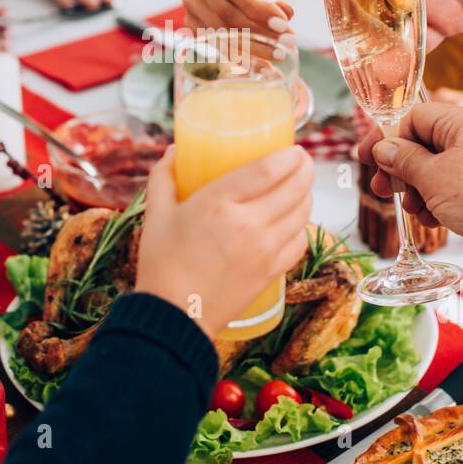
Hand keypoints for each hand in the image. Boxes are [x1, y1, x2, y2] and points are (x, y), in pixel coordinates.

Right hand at [135, 145, 313, 338]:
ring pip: (302, 212)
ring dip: (307, 194)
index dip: (289, 155)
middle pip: (294, 187)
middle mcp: (248, 223)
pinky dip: (302, 226)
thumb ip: (163, 176)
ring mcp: (264, 249)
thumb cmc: (161, 262)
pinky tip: (295, 220)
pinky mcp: (272, 270)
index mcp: (218, 203)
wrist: (174, 315)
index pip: (269, 169)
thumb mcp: (156, 213)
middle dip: (304, 169)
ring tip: (301, 186)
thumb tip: (175, 150)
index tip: (293, 148)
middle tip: (301, 161)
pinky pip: (300, 241)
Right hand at [182, 0, 294, 42]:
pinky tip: (258, 59)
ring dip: (252, 45)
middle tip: (286, 41)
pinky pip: (213, 40)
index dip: (257, 8)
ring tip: (278, 52)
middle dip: (259, 30)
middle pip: (225, 10)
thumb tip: (286, 15)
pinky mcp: (189, 19)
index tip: (283, 23)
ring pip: (218, 29)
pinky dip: (236, 52)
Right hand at [356, 102, 462, 277]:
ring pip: (434, 169)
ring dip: (416, 189)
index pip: (416, 117)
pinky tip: (431, 218)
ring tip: (413, 208)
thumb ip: (403, 159)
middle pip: (424, 145)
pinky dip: (435, 201)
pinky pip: (450, 188)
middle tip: (382, 188)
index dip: (389, 137)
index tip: (368, 157)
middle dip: (400, 169)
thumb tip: (384, 149)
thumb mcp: (431, 176)